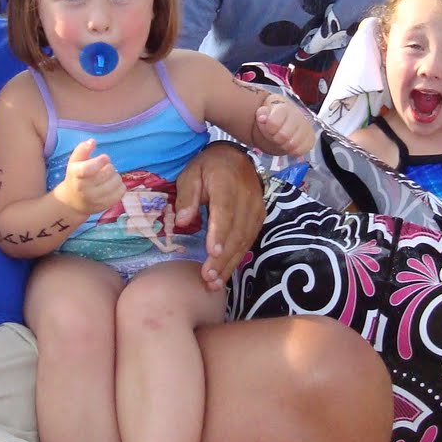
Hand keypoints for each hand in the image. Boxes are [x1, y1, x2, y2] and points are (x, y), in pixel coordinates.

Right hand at [53, 138, 124, 214]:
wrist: (73, 202)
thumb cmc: (75, 177)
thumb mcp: (74, 162)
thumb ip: (82, 149)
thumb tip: (92, 141)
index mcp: (76, 175)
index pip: (88, 168)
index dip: (100, 161)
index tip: (104, 158)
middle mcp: (84, 189)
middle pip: (106, 173)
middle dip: (109, 167)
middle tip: (105, 168)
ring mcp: (95, 199)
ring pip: (116, 181)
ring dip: (115, 176)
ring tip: (108, 177)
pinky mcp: (105, 205)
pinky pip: (121, 191)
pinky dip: (120, 186)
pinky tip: (112, 185)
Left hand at [175, 143, 263, 291]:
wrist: (234, 158)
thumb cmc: (207, 168)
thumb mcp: (190, 174)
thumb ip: (186, 196)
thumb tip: (182, 221)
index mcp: (227, 182)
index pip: (224, 210)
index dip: (219, 232)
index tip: (211, 252)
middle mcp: (246, 196)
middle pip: (236, 231)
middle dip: (222, 257)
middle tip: (207, 277)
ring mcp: (256, 208)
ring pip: (244, 240)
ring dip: (230, 263)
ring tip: (214, 282)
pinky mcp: (259, 217)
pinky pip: (249, 240)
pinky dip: (237, 259)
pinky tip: (224, 274)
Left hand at [255, 95, 314, 156]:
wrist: (285, 121)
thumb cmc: (274, 118)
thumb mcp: (264, 114)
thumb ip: (261, 114)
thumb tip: (262, 118)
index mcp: (284, 108)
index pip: (273, 123)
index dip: (269, 130)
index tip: (269, 128)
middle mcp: (297, 116)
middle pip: (283, 136)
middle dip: (276, 139)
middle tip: (275, 136)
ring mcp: (306, 127)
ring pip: (292, 144)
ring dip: (284, 146)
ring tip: (282, 140)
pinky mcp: (311, 139)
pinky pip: (300, 151)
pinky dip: (292, 151)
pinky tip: (290, 144)